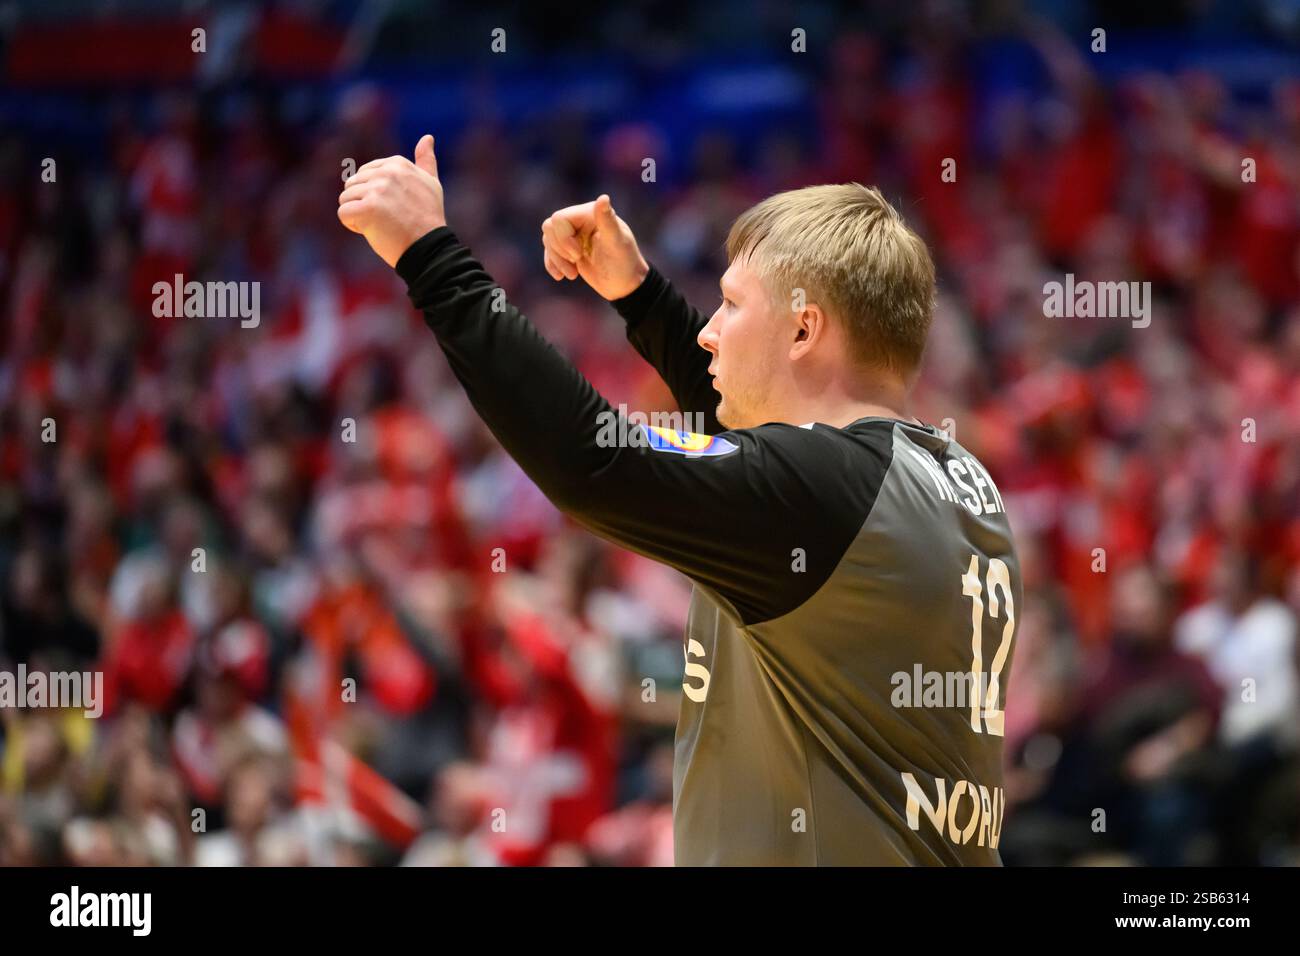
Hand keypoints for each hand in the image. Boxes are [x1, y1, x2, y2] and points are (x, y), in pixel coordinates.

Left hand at [338, 134, 445, 267]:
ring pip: (346, 199)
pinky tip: (374, 231)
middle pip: (352, 185)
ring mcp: (377, 190)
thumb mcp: (431, 184)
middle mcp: (387, 173)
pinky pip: (344, 214)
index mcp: (397, 164)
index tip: (396, 206)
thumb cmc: (428, 219)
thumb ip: (426, 161)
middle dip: (364, 204)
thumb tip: (427, 137)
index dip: (375, 195)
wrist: (429, 249)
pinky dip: (354, 226)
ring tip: (382, 224)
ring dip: (359, 216)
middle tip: (388, 218)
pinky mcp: (367, 209)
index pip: (365, 174)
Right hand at [541, 194, 648, 299]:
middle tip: (577, 260)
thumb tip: (603, 198)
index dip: (563, 238)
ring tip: (573, 274)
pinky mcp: (568, 248)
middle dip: (559, 249)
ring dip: (556, 259)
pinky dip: (552, 264)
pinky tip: (560, 276)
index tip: (578, 254)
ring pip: (548, 239)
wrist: (624, 284)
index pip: (559, 218)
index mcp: (590, 213)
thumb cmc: (624, 263)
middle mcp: (580, 219)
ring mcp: (573, 234)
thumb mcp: (616, 243)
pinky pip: (549, 251)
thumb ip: (607, 221)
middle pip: (549, 227)